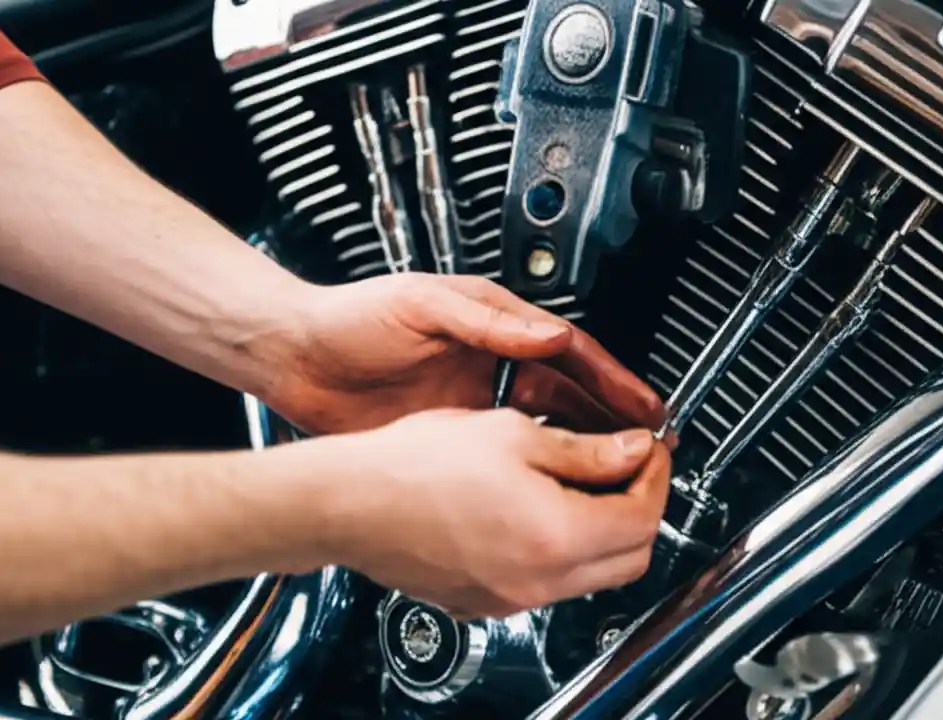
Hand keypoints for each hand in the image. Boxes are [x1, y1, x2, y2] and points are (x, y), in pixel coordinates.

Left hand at [266, 273, 666, 435]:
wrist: (293, 357)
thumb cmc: (347, 317)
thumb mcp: (422, 305)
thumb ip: (487, 321)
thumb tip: (548, 333)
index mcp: (490, 322)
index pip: (567, 349)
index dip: (611, 378)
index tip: (644, 405)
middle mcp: (487, 358)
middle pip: (567, 388)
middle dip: (611, 414)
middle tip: (649, 444)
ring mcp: (469, 398)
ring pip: (543, 422)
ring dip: (582, 441)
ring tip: (618, 467)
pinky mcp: (447, 431)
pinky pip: (506, 449)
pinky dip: (537, 463)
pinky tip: (556, 480)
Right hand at [309, 408, 670, 617]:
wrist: (349, 501)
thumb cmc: (414, 464)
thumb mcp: (515, 433)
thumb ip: (588, 449)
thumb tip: (632, 450)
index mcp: (557, 534)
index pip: (645, 515)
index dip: (656, 475)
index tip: (648, 449)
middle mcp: (541, 580)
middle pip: (631, 557)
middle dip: (640, 508)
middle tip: (627, 466)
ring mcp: (511, 598)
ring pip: (591, 574)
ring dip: (602, 530)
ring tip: (579, 480)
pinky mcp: (484, 602)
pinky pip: (546, 583)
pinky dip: (559, 550)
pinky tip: (535, 508)